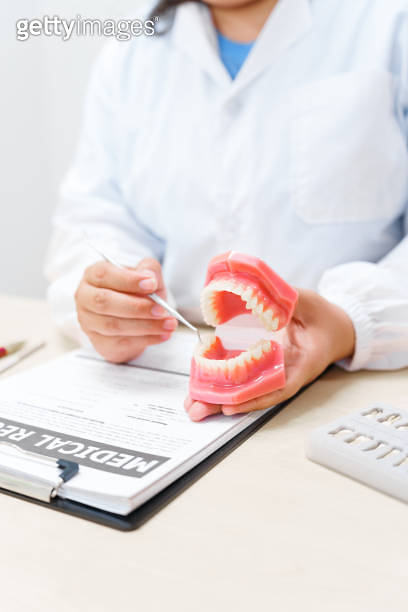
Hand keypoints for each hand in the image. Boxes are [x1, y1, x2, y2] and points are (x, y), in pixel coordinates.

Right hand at [75, 257, 176, 362]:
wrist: (134, 318)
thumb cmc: (137, 291)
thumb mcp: (146, 276)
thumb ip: (149, 270)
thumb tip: (150, 276)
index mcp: (93, 275)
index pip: (104, 274)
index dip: (128, 280)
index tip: (151, 284)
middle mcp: (85, 297)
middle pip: (104, 302)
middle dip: (136, 307)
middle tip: (161, 309)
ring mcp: (89, 322)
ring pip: (113, 325)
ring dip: (145, 326)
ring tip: (168, 323)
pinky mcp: (99, 342)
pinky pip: (121, 342)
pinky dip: (146, 339)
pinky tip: (162, 335)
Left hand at [185, 289, 354, 420]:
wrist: (335, 329)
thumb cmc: (326, 320)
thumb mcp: (311, 304)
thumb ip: (291, 301)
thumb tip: (265, 295)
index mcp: (301, 365)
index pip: (278, 387)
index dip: (254, 397)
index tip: (231, 403)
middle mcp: (283, 374)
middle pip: (253, 394)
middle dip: (224, 403)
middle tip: (197, 409)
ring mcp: (271, 371)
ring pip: (243, 389)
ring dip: (217, 398)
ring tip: (192, 406)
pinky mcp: (261, 365)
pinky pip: (241, 376)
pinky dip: (222, 382)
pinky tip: (200, 387)